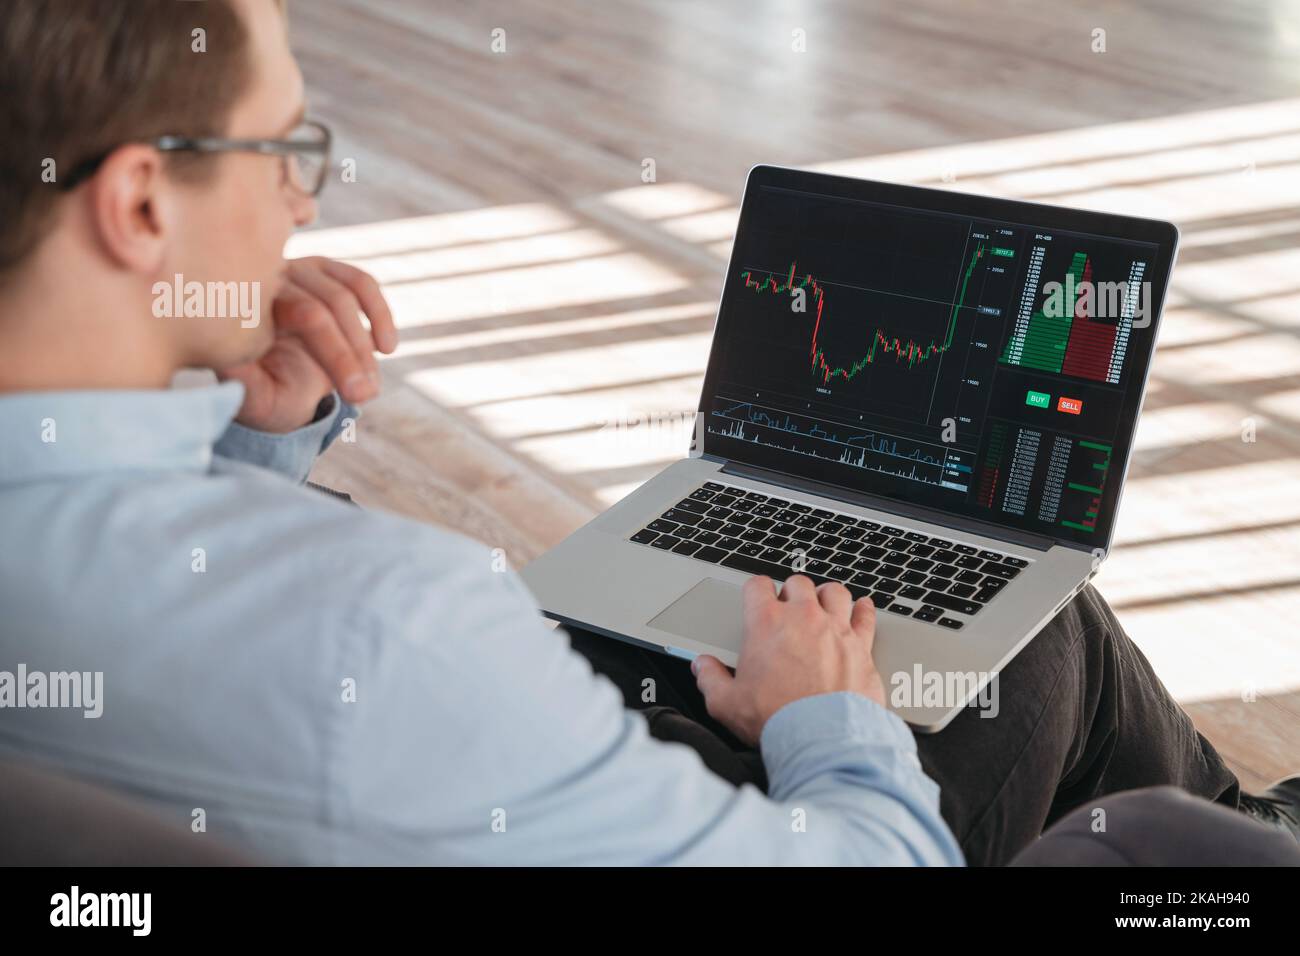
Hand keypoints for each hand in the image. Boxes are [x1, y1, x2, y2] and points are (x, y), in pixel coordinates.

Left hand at [218, 256, 397, 432]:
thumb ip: (244, 383)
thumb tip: (236, 362)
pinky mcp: (328, 270)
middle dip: (351, 356)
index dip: (338, 355)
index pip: (301, 316)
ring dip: (364, 345)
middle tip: (365, 396)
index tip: (357, 395)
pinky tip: (386, 348)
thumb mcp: (255, 399)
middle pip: (325, 307)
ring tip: (369, 387)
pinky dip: (381, 315)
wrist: (282, 383)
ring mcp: (300, 270)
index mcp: (248, 306)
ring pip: (347, 296)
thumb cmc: (266, 393)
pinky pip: (363, 283)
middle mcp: (270, 278)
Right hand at [692, 576, 884, 747]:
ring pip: (834, 593)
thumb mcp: (726, 703)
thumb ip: (711, 679)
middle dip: (791, 591)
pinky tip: (864, 608)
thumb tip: (702, 668)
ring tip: (823, 603)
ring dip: (826, 595)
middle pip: (798, 584)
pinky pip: (865, 617)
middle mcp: (803, 618)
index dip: (755, 590)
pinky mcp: (861, 647)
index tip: (756, 597)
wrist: (822, 738)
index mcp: (766, 624)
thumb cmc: (777, 718)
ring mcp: (836, 629)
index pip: (758, 586)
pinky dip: (864, 610)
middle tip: (788, 605)